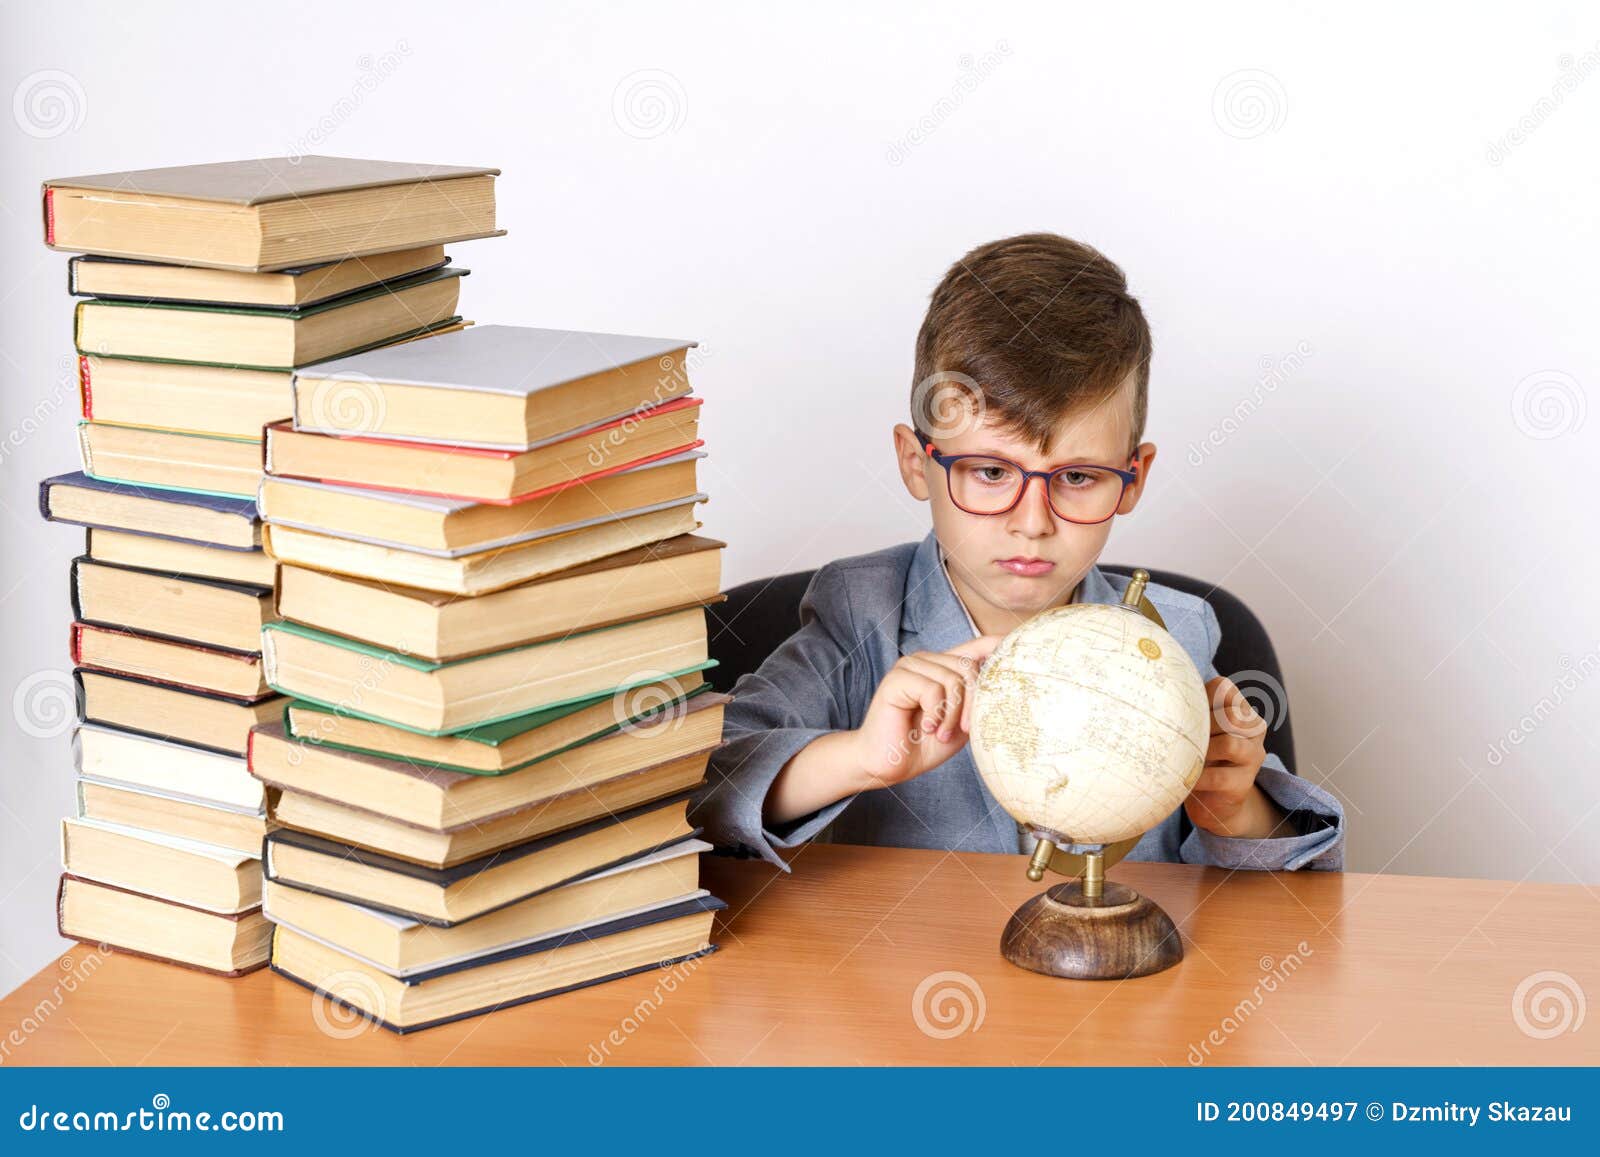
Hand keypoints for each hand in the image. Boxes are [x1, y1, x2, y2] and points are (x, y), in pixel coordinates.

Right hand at [846, 635, 1004, 788]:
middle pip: (969, 667)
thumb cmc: (924, 745)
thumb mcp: (961, 722)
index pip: (976, 646)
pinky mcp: (897, 678)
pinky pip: (933, 689)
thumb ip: (976, 701)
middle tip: (964, 730)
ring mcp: (910, 666)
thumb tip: (1003, 684)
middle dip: (972, 703)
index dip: (997, 642)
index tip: (1018, 640)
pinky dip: (934, 714)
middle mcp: (927, 660)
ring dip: (952, 714)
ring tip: (939, 733)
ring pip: (953, 679)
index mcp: (943, 667)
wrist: (889, 764)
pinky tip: (925, 727)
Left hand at [1183, 675, 1288, 839]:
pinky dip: (1197, 778)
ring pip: (1229, 744)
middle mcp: (1254, 729)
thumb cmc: (1200, 755)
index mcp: (1241, 709)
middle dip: (1202, 726)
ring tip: (1185, 758)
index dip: (1200, 698)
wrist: (1214, 800)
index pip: (1223, 687)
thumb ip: (1189, 711)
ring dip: (1201, 751)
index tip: (1184, 714)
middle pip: (1230, 715)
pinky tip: (1184, 780)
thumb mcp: (1197, 729)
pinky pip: (1218, 777)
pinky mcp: (1244, 782)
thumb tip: (1154, 698)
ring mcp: (1253, 756)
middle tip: (1181, 738)